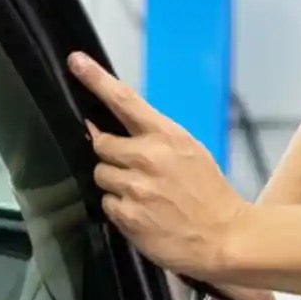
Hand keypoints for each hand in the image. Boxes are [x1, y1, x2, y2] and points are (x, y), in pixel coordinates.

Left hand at [67, 51, 249, 280]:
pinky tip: (142, 214)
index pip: (125, 101)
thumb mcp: (190, 151)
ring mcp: (136, 188)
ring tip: (142, 195)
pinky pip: (107, 203)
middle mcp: (148, 158)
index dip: (96, 79)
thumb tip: (110, 128)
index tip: (75, 62)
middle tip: (134, 170)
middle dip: (111, 155)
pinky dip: (120, 208)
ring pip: (100, 175)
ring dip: (114, 183)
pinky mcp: (128, 216)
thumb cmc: (208, 192)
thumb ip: (153, 138)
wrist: (225, 237)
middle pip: (101, 144)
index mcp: (167, 136)